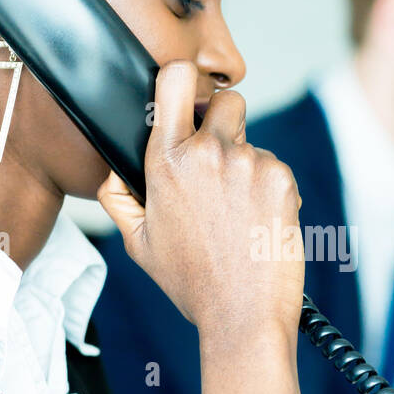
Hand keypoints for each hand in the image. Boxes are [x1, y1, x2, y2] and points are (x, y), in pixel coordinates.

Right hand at [98, 60, 303, 342]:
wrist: (242, 314)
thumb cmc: (190, 282)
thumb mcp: (138, 243)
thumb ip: (119, 199)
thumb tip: (112, 173)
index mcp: (166, 161)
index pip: (175, 79)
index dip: (183, 81)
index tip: (188, 98)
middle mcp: (207, 152)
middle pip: (227, 101)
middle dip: (225, 123)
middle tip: (221, 163)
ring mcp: (248, 163)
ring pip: (253, 142)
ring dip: (247, 166)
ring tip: (238, 213)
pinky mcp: (281, 179)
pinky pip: (275, 167)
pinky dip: (271, 189)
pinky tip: (259, 222)